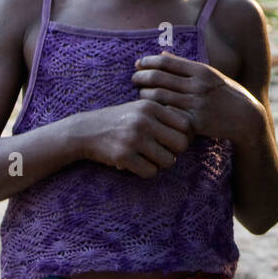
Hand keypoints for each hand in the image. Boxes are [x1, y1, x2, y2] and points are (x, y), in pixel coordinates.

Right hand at [71, 99, 193, 178]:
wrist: (85, 131)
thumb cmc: (120, 120)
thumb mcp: (141, 109)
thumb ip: (164, 115)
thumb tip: (193, 130)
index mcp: (151, 106)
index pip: (186, 125)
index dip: (185, 135)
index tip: (174, 140)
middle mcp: (144, 120)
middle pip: (181, 144)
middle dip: (176, 152)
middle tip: (164, 152)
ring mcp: (133, 138)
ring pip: (168, 161)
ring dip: (161, 164)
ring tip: (150, 158)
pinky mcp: (123, 156)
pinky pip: (150, 172)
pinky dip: (147, 171)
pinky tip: (137, 164)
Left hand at [131, 52, 263, 144]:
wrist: (247, 118)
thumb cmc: (227, 94)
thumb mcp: (211, 75)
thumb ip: (185, 65)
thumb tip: (162, 53)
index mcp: (201, 71)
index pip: (166, 62)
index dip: (148, 61)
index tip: (139, 64)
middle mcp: (197, 85)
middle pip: (159, 77)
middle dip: (141, 76)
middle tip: (133, 77)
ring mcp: (196, 103)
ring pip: (160, 96)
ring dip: (145, 94)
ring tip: (140, 93)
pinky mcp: (195, 122)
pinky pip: (169, 115)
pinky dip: (157, 111)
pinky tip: (151, 111)